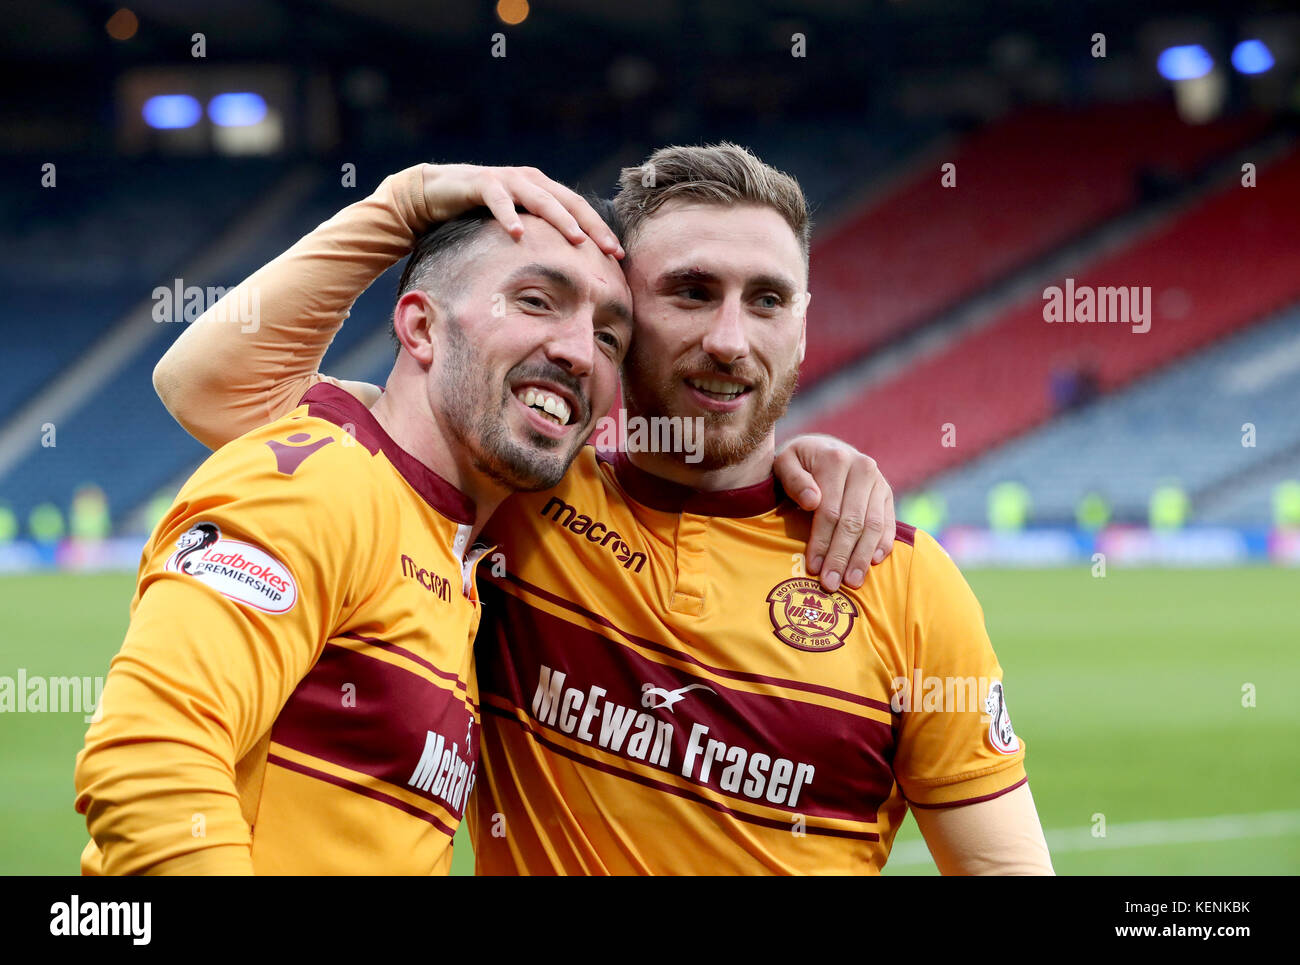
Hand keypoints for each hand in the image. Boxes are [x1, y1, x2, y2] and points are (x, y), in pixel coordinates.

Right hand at [419, 164, 623, 257]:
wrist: (435, 195)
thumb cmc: (479, 216)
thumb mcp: (516, 226)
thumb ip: (538, 238)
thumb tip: (565, 270)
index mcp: (544, 190)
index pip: (580, 210)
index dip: (601, 230)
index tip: (619, 254)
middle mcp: (531, 180)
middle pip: (569, 202)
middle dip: (592, 226)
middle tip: (609, 250)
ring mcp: (508, 180)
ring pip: (540, 199)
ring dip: (560, 219)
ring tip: (576, 239)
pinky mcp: (482, 183)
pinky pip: (498, 200)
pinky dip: (509, 216)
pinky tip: (518, 234)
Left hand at [774, 435, 895, 591]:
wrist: (825, 448)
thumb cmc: (799, 462)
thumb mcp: (785, 463)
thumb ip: (794, 480)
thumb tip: (811, 501)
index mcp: (836, 459)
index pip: (830, 510)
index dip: (821, 541)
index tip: (813, 567)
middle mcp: (863, 468)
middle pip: (853, 522)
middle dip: (842, 556)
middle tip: (831, 584)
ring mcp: (878, 481)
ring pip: (873, 526)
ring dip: (862, 557)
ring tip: (852, 582)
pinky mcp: (887, 493)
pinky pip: (889, 523)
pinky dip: (883, 544)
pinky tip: (873, 563)